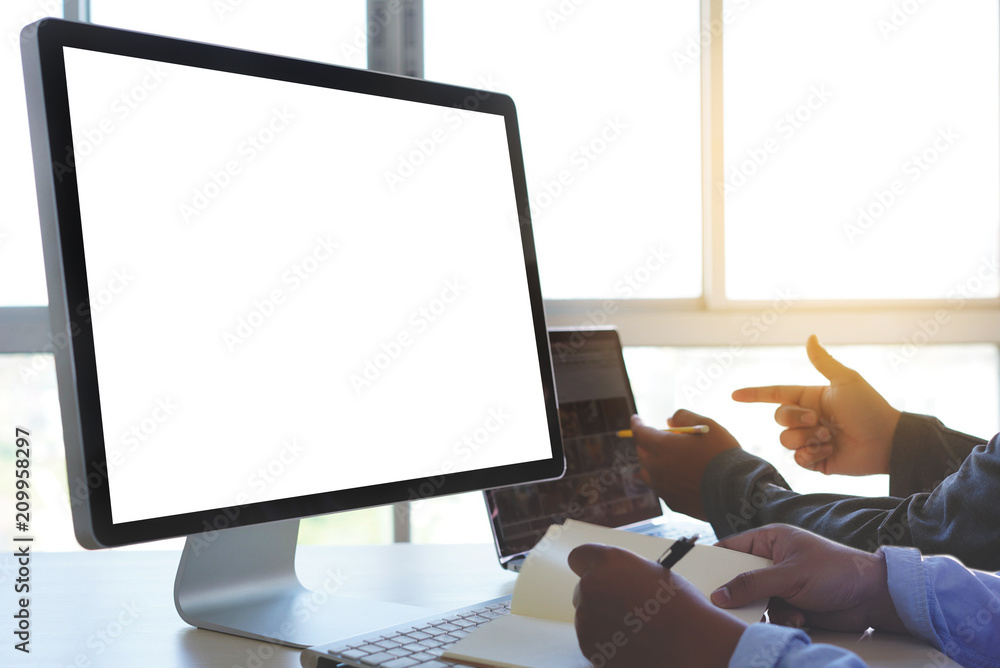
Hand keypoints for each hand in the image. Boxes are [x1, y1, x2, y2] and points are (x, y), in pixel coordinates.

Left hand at [569, 543, 745, 667]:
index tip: (597, 576)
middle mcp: (592, 585)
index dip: (589, 567)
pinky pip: (591, 640)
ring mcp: (587, 616)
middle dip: (600, 598)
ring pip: (588, 616)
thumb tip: (616, 580)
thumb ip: (625, 572)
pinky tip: (631, 643)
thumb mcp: (654, 573)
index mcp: (609, 561)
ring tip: (635, 630)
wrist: (692, 643)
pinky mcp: (589, 645)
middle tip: (625, 609)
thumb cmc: (682, 607)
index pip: (579, 557)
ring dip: (603, 621)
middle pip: (585, 589)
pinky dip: (607, 642)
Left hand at [633, 410, 738, 519]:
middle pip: (642, 452)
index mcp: (661, 447)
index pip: (639, 432)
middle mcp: (656, 468)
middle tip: (659, 438)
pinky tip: (680, 477)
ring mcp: (662, 488)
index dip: (636, 423)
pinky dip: (665, 480)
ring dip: (654, 463)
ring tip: (670, 459)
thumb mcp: (707, 425)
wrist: (736, 491)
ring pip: (648, 473)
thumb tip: (669, 420)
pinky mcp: (672, 503)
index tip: (636, 419)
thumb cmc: (722, 455)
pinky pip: (662, 488)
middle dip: (647, 442)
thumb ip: (684, 417)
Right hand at [712, 525, 905, 633]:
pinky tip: (799, 618)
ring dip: (766, 610)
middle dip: (739, 593)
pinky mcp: (792, 604)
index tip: (696, 576)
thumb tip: (719, 595)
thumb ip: (752, 584)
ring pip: (754, 599)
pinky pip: (771, 613)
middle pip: (739, 576)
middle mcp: (773, 560)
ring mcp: (782, 583)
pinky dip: (781, 619)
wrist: (873, 597)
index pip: (731, 547)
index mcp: (770, 539)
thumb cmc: (836, 571)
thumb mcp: (789, 575)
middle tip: (731, 605)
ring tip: (784, 612)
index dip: (714, 561)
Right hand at [731, 334, 901, 475]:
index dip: (754, 395)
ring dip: (806, 438)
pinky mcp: (818, 461)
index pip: (775, 394)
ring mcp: (812, 440)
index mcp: (811, 399)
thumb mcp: (845, 380)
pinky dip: (811, 455)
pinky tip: (830, 452)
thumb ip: (823, 361)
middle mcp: (808, 419)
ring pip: (786, 440)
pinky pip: (798, 459)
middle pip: (779, 418)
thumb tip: (810, 336)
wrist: (887, 441)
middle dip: (795, 419)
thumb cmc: (869, 408)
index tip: (734, 395)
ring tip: (829, 438)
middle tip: (818, 421)